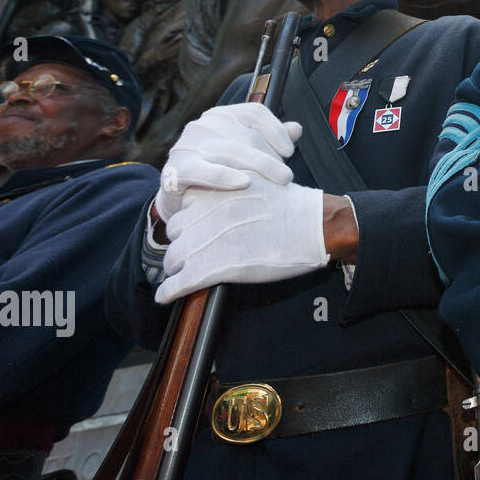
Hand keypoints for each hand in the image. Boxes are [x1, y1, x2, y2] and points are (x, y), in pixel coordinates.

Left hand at [154, 176, 326, 303]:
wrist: (313, 226)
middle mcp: (204, 214)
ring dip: (175, 268)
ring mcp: (207, 241)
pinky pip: (179, 284)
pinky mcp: (214, 268)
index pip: (182, 208)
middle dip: (181, 244)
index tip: (195, 231)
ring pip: (173, 259)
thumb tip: (217, 203)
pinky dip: (169, 292)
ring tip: (179, 275)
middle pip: (175, 233)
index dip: (189, 222)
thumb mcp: (255, 182)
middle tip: (191, 254)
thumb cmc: (292, 207)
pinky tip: (165, 296)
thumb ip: (229, 190)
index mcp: (213, 191)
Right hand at [155, 104, 301, 221]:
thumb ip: (269, 139)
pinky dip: (224, 176)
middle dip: (271, 158)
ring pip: (231, 151)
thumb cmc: (220, 170)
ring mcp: (188, 146)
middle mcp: (204, 126)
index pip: (254, 112)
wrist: (180, 197)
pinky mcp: (176, 170)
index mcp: (221, 116)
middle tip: (287, 177)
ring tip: (281, 181)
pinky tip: (244, 183)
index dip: (275, 130)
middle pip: (247, 136)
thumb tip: (297, 128)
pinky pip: (202, 171)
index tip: (289, 151)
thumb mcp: (245, 152)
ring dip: (261, 166)